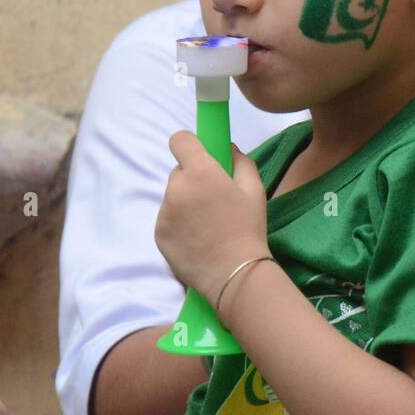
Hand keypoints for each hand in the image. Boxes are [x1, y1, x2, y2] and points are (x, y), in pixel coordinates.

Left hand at [155, 134, 270, 301]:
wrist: (234, 274)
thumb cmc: (248, 228)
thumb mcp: (255, 189)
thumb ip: (241, 161)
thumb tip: (228, 149)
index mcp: (200, 172)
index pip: (180, 140)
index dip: (190, 145)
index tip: (201, 156)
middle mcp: (177, 188)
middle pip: (179, 171)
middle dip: (194, 179)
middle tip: (214, 199)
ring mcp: (164, 212)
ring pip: (174, 196)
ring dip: (186, 202)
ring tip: (208, 224)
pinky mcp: (158, 233)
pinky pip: (168, 218)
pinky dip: (179, 223)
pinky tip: (198, 238)